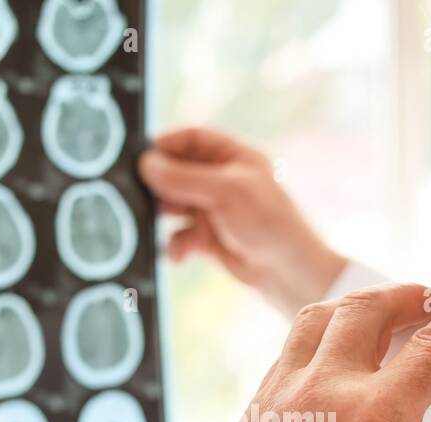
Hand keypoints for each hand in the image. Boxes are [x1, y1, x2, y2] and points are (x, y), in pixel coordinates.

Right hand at [139, 127, 348, 315]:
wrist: (290, 273)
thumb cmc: (270, 223)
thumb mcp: (226, 191)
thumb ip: (184, 178)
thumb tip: (146, 165)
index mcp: (234, 157)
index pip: (191, 139)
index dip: (165, 145)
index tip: (141, 158)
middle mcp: (223, 180)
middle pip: (177, 172)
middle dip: (160, 186)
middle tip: (140, 195)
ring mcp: (216, 210)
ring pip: (175, 206)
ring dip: (164, 218)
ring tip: (154, 225)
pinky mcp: (211, 239)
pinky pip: (182, 236)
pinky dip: (177, 245)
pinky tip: (179, 254)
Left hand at [196, 272, 430, 421]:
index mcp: (377, 413)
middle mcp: (322, 395)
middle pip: (367, 310)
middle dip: (406, 296)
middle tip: (429, 302)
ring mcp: (279, 405)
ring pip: (312, 323)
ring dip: (351, 311)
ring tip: (376, 321)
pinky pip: (282, 362)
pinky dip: (312, 351)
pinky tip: (330, 371)